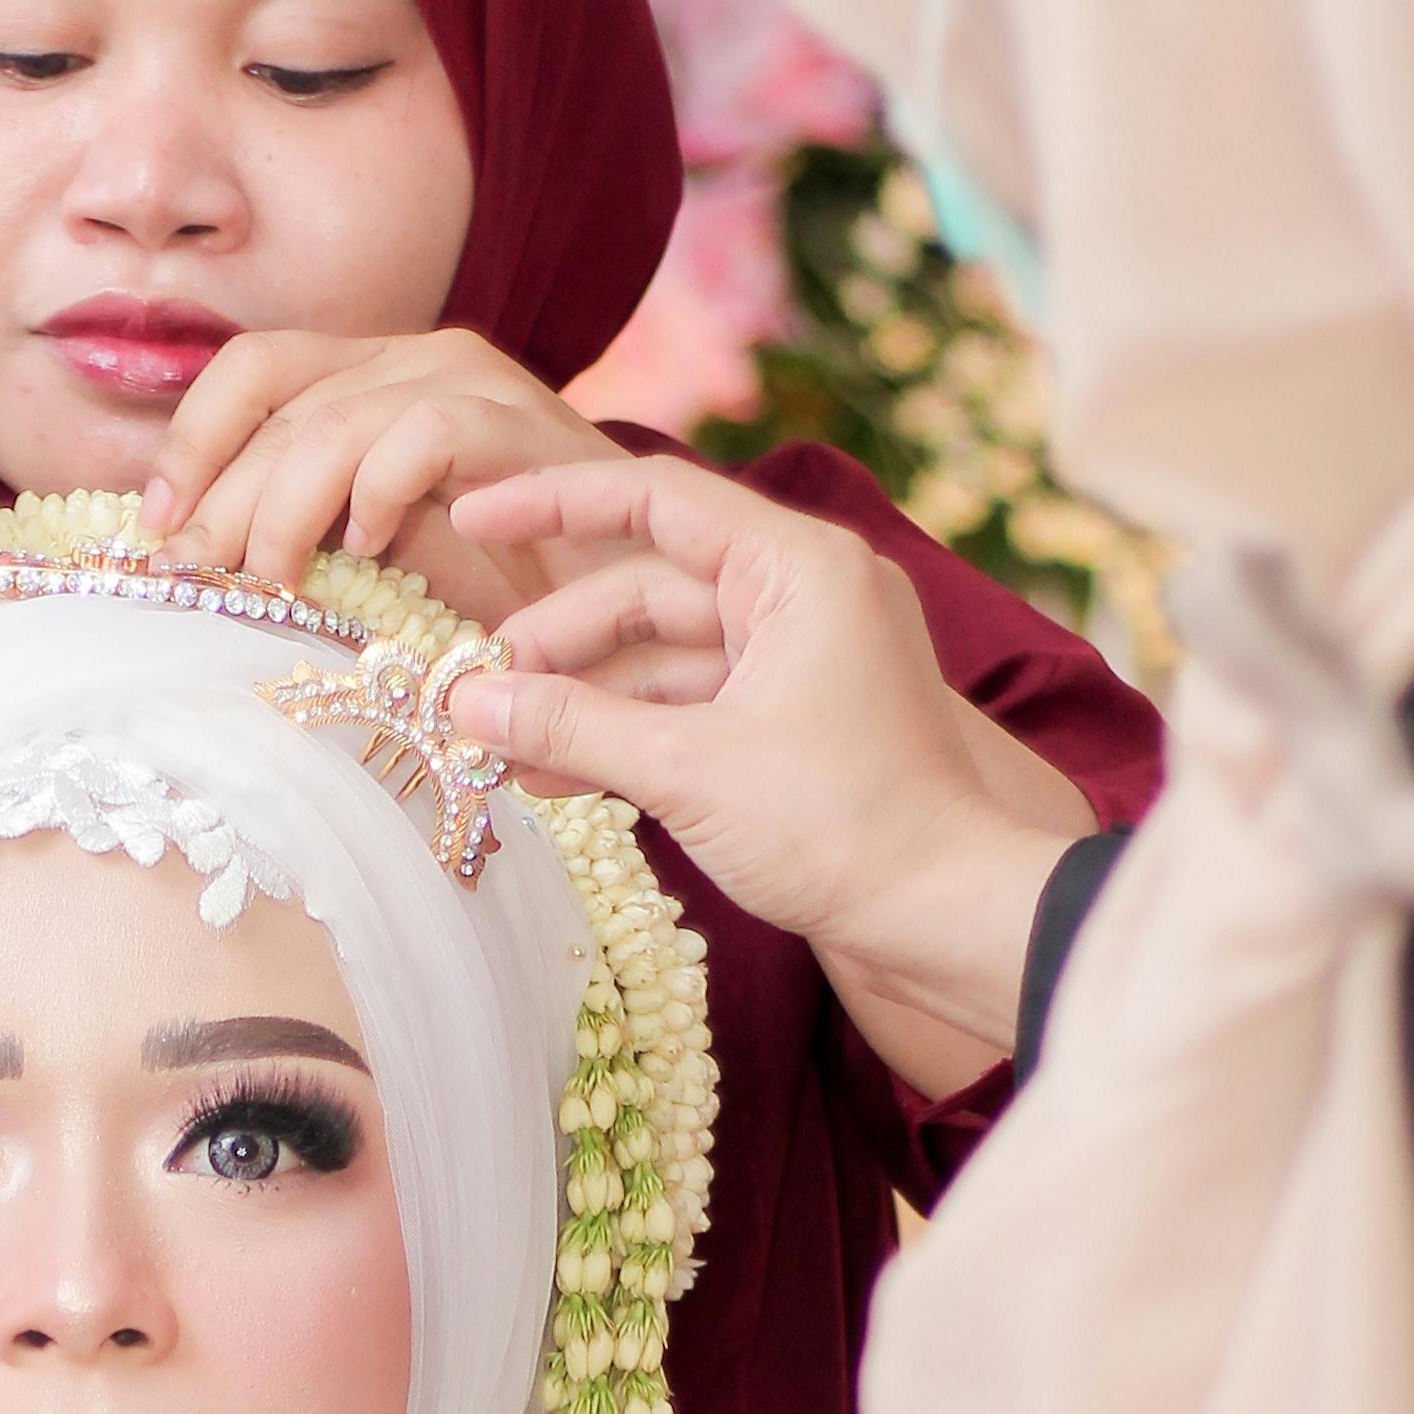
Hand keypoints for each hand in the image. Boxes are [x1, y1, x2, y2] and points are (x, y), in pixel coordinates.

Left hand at [137, 330, 623, 613]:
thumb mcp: (375, 564)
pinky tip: (373, 552)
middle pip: (277, 399)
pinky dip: (381, 491)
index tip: (156, 534)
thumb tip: (191, 569)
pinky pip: (425, 433)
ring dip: (285, 509)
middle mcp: (414, 361)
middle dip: (222, 498)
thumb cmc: (500, 594)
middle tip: (199, 580)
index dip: (189, 444)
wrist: (632, 604)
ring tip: (276, 583)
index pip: (248, 371)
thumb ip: (300, 542)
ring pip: (337, 419)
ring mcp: (472, 385)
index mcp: (368, 380)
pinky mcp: (524, 427)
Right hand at [441, 454, 1099, 1092]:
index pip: (657, 501)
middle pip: (651, 590)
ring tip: (504, 755)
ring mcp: (803, 659)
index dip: (554, 504)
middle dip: (560, 645)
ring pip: (666, 658)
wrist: (944, 913)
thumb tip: (469, 706)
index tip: (472, 517)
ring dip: (586, 703)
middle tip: (479, 699)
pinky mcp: (797, 720)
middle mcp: (804, 594)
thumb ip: (573, 729)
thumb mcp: (690, 773)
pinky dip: (631, 738)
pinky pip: (694, 707)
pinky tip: (559, 781)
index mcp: (797, 568)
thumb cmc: (843, 827)